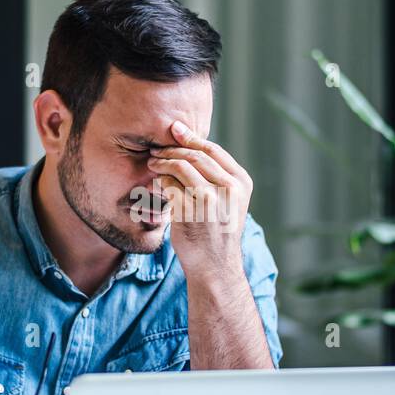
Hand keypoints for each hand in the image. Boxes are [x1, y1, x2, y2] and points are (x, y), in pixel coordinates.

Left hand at [148, 120, 251, 281]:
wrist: (215, 264)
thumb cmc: (216, 230)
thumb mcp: (229, 201)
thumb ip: (217, 176)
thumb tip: (190, 146)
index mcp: (241, 183)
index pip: (213, 150)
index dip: (192, 137)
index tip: (175, 129)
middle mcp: (229, 189)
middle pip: (195, 155)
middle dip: (172, 149)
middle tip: (156, 150)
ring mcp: (210, 200)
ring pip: (181, 167)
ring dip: (162, 162)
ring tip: (153, 164)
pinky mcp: (191, 212)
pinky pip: (169, 186)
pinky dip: (161, 182)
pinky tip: (156, 184)